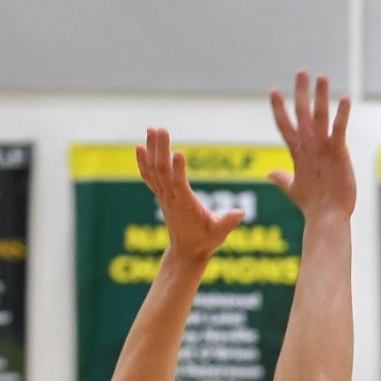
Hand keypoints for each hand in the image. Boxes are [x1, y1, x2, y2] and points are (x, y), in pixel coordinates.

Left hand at [134, 128, 240, 261]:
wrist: (186, 251)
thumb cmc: (205, 241)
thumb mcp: (219, 233)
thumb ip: (228, 222)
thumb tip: (240, 213)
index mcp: (185, 205)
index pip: (178, 185)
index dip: (178, 170)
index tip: (179, 152)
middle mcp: (170, 198)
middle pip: (162, 171)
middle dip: (160, 149)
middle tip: (162, 129)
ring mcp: (163, 196)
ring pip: (154, 170)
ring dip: (152, 149)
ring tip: (152, 129)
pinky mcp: (161, 194)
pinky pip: (149, 176)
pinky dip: (143, 161)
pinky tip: (140, 146)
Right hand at [268, 72, 355, 218]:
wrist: (327, 216)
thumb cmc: (312, 205)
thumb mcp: (293, 189)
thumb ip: (282, 178)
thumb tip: (270, 174)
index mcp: (297, 152)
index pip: (283, 125)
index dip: (278, 108)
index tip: (273, 90)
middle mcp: (308, 146)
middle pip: (300, 113)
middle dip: (301, 91)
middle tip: (302, 72)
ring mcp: (322, 148)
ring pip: (318, 115)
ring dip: (320, 95)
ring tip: (321, 77)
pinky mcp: (338, 152)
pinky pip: (339, 128)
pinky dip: (342, 113)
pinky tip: (345, 99)